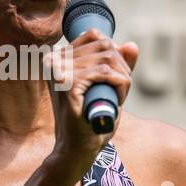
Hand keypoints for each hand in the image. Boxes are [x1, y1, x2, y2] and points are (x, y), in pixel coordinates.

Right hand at [46, 28, 138, 171]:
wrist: (76, 149)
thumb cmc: (90, 120)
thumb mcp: (106, 87)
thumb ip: (117, 65)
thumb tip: (131, 45)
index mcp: (57, 58)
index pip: (94, 35)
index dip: (113, 53)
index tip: (116, 77)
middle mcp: (53, 60)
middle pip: (104, 45)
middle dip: (122, 66)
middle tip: (121, 89)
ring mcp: (59, 70)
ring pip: (108, 57)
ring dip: (123, 76)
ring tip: (118, 96)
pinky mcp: (68, 83)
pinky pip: (105, 72)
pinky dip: (120, 84)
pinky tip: (118, 99)